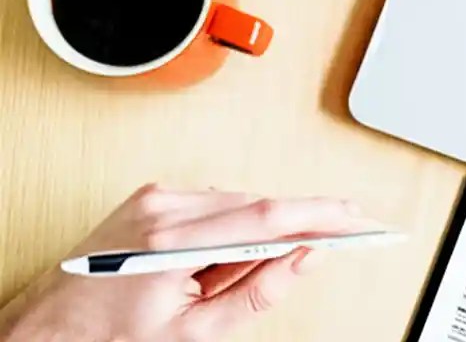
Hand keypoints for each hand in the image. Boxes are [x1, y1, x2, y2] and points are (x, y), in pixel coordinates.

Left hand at [0, 184, 378, 341]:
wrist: (53, 324)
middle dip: (293, 226)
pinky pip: (214, 201)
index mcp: (171, 242)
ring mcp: (155, 196)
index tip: (355, 216)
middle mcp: (163, 207)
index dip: (318, 213)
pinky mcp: (152, 193)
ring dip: (256, 230)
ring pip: (237, 202)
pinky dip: (230, 224)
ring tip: (229, 276)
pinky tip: (218, 255)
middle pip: (255, 205)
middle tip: (329, 242)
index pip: (265, 216)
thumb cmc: (113, 335)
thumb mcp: (194, 333)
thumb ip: (257, 294)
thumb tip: (304, 259)